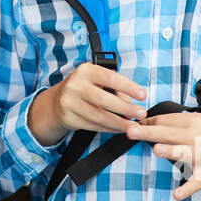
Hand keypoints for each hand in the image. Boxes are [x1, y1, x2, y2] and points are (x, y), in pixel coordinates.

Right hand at [27, 61, 146, 146]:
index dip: (128, 86)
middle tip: (141, 113)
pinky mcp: (68, 117)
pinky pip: (92, 125)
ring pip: (98, 116)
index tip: (143, 95)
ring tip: (132, 126)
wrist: (57, 101)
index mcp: (85, 71)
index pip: (109, 77)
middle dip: (125, 108)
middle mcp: (75, 85)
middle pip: (103, 99)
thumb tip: (131, 106)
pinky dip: (108, 129)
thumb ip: (115, 90)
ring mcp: (69, 102)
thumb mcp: (98, 81)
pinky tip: (118, 129)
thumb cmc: (85, 88)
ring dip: (118, 123)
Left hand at [125, 112, 200, 200]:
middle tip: (129, 130)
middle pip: (170, 132)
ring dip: (170, 152)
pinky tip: (176, 195)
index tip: (134, 122)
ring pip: (185, 153)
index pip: (168, 119)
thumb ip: (191, 122)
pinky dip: (188, 189)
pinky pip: (198, 182)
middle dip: (149, 131)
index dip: (149, 120)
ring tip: (156, 150)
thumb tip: (168, 122)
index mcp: (198, 121)